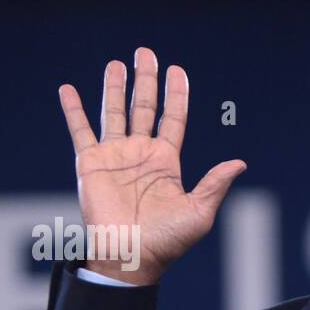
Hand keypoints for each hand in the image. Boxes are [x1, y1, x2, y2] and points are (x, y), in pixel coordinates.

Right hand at [58, 47, 245, 284]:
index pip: (173, 119)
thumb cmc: (167, 242)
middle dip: (146, 80)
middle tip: (146, 53)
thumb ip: (215, 184)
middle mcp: (141, 154)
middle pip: (144, 107)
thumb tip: (240, 163)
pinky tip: (68, 89)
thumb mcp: (199, 212)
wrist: (131, 257)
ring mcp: (115, 156)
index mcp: (167, 162)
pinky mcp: (90, 163)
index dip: (176, 95)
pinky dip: (73, 110)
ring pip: (114, 112)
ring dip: (114, 87)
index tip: (177, 70)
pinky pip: (80, 130)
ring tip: (116, 63)